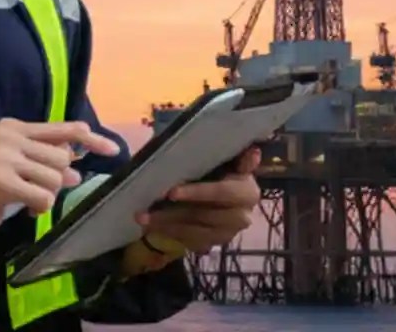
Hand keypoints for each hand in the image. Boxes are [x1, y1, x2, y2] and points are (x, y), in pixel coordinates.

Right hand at [0, 119, 120, 245]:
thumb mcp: (20, 173)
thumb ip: (46, 166)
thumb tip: (77, 172)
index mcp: (13, 127)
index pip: (64, 130)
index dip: (91, 140)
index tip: (112, 149)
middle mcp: (9, 136)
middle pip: (62, 158)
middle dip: (57, 179)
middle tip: (37, 190)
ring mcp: (4, 156)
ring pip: (55, 177)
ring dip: (48, 195)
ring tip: (27, 200)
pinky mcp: (2, 180)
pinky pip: (44, 196)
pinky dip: (41, 207)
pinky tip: (25, 209)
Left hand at [134, 146, 261, 255]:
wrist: (228, 195)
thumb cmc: (224, 170)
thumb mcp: (231, 160)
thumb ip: (240, 158)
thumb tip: (253, 152)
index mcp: (247, 193)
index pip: (221, 193)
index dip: (197, 193)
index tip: (171, 192)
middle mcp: (241, 218)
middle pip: (203, 217)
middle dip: (172, 214)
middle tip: (145, 210)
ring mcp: (227, 234)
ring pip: (193, 233)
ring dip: (165, 226)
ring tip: (141, 218)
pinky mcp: (214, 243)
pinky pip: (189, 242)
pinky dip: (169, 234)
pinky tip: (151, 227)